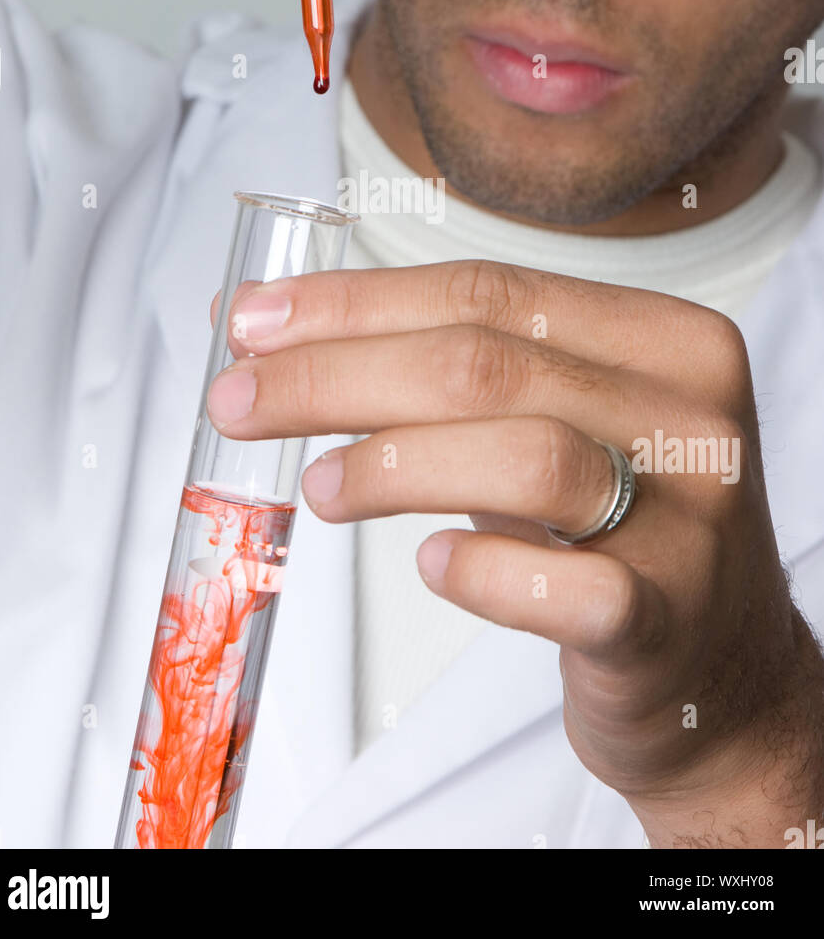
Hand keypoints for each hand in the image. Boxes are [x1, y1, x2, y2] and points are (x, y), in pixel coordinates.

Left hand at [207, 261, 823, 847]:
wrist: (719, 667)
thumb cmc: (613, 527)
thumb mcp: (551, 423)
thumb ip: (439, 371)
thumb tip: (269, 331)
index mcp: (663, 339)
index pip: (489, 291)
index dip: (357, 302)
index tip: (254, 321)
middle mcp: (690, 414)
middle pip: (487, 363)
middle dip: (337, 375)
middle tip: (238, 400)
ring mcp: (693, 519)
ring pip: (525, 456)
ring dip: (391, 465)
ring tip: (317, 487)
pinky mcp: (670, 619)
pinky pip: (567, 587)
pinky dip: (481, 571)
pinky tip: (430, 566)